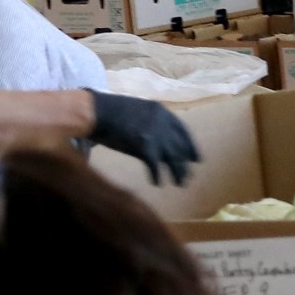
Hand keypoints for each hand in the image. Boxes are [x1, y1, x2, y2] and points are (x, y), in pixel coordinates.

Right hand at [85, 92, 200, 185]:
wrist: (98, 112)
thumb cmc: (112, 110)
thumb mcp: (139, 110)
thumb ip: (152, 122)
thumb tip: (158, 138)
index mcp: (163, 113)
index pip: (183, 132)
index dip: (191, 147)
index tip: (196, 159)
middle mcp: (164, 125)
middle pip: (180, 147)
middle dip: (185, 163)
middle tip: (189, 176)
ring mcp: (156, 136)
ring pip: (173, 158)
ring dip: (178, 172)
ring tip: (180, 183)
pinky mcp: (145, 148)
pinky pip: (155, 166)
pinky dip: (157, 176)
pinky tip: (158, 183)